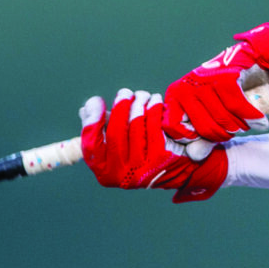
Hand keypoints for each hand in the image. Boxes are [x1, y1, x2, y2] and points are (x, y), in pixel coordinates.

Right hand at [79, 90, 226, 202]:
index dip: (91, 121)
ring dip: (138, 104)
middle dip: (119, 106)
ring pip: (135, 126)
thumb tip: (86, 109)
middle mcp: (122, 175)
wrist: (182, 171)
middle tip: (125, 92)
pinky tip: (156, 100)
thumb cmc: (145, 154)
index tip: (97, 100)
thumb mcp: (121, 146)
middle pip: (114, 132)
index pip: (91, 145)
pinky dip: (154, 109)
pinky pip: (154, 125)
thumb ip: (103, 128)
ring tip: (142, 95)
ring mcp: (143, 168)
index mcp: (105, 172)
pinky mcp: (162, 158)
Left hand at [162, 21, 268, 143]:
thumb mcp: (209, 116)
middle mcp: (185, 87)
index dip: (194, 138)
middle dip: (224, 135)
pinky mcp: (225, 77)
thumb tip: (194, 156)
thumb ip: (200, 138)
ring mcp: (204, 81)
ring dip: (240, 126)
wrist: (252, 59)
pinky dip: (252, 118)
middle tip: (234, 129)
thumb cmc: (227, 94)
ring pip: (223, 120)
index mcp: (175, 96)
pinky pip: (237, 108)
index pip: (174, 129)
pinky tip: (260, 121)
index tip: (209, 135)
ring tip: (246, 122)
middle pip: (204, 129)